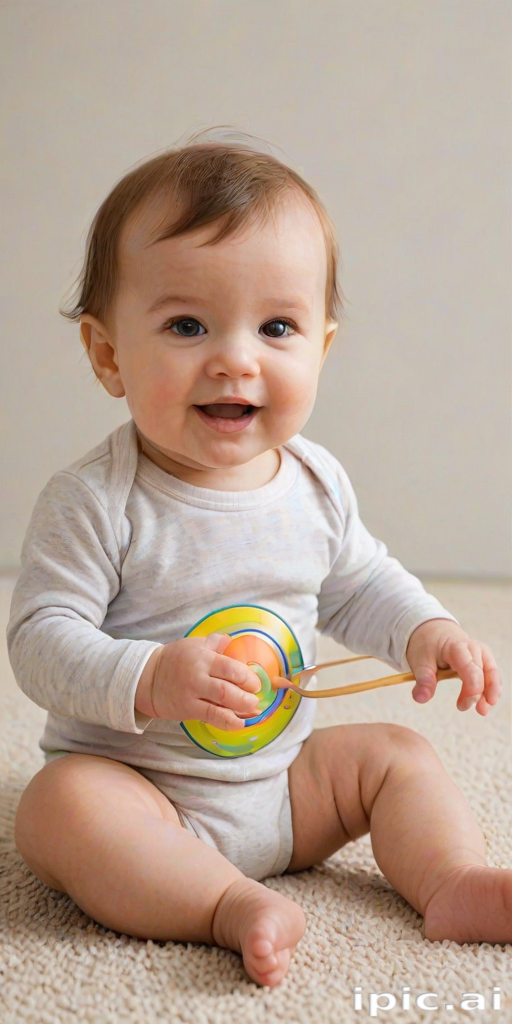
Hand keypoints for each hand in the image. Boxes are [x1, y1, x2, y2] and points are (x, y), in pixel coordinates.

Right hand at [135, 633, 260, 729]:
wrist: (147, 678)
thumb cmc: (175, 659)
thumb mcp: (194, 644)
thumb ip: (215, 642)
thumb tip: (231, 640)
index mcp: (203, 657)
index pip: (230, 667)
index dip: (247, 677)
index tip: (256, 683)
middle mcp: (198, 676)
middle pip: (227, 688)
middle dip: (247, 696)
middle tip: (256, 699)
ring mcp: (192, 695)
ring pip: (220, 704)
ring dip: (241, 709)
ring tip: (252, 711)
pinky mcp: (188, 710)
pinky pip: (211, 717)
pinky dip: (227, 722)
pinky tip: (239, 723)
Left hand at [406, 618, 501, 715]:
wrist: (433, 631)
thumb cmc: (427, 645)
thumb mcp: (419, 660)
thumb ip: (423, 680)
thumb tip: (420, 698)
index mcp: (456, 647)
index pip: (470, 667)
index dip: (472, 687)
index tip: (462, 705)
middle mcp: (473, 648)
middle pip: (482, 672)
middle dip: (478, 693)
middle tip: (464, 708)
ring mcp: (480, 653)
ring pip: (491, 673)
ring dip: (490, 692)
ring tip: (482, 711)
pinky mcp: (483, 659)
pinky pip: (491, 673)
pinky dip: (492, 688)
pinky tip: (487, 701)